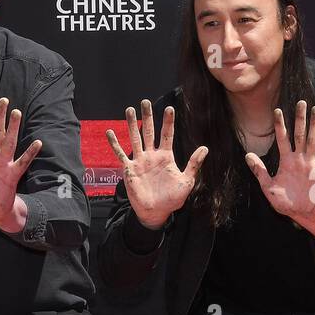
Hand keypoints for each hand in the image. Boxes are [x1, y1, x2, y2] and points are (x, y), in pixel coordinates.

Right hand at [105, 99, 206, 229]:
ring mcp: (139, 162)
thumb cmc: (172, 199)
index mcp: (166, 157)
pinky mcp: (129, 170)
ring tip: (129, 110)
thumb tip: (205, 148)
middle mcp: (152, 156)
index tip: (170, 108)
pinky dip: (115, 143)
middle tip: (145, 102)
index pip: (167, 135)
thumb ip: (194, 164)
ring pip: (135, 138)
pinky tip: (110, 132)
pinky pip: (120, 154)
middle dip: (148, 117)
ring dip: (131, 125)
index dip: (168, 122)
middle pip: (149, 132)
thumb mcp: (187, 181)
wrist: (156, 212)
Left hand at [245, 99, 314, 228]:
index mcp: (286, 161)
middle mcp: (299, 159)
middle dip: (299, 119)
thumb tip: (248, 155)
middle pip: (299, 134)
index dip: (280, 125)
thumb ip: (260, 171)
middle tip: (301, 102)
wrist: (303, 214)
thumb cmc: (286, 203)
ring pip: (313, 139)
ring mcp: (311, 162)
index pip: (282, 139)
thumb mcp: (268, 187)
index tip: (277, 110)